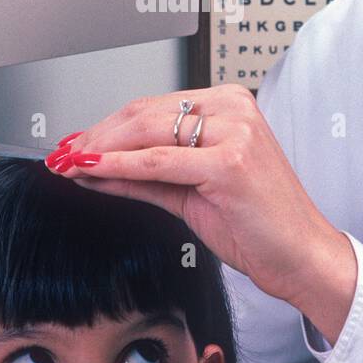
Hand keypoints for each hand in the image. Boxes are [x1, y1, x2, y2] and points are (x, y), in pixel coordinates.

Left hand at [47, 83, 356, 320]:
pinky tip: (90, 171)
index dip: (104, 127)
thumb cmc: (259, 226)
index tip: (73, 146)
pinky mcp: (230, 161)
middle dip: (94, 136)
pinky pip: (158, 162)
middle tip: (61, 155)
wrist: (301, 257)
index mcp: (229, 105)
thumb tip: (91, 168)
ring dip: (98, 149)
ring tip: (67, 163)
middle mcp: (234, 109)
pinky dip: (118, 166)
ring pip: (146, 132)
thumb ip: (142, 177)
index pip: (151, 107)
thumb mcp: (190, 192)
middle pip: (143, 114)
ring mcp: (235, 132)